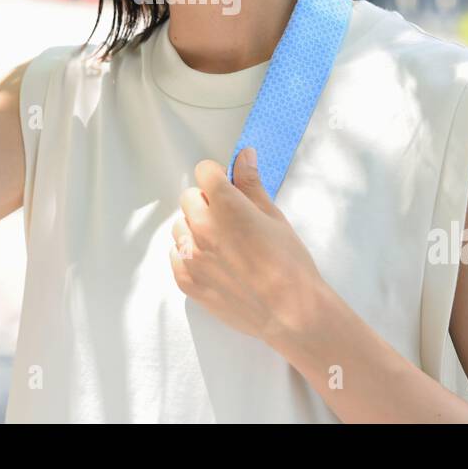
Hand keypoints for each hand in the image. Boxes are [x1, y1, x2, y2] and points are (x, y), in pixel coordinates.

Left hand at [169, 147, 326, 345]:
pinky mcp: (187, 281)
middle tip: (230, 219)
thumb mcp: (274, 217)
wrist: (291, 313)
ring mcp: (191, 256)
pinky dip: (190, 254)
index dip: (218, 176)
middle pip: (189, 198)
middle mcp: (202, 228)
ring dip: (195, 228)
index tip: (229, 187)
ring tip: (223, 244)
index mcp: (226, 206)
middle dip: (207, 202)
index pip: (204, 172)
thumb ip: (251, 184)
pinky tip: (214, 263)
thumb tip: (243, 155)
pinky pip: (176, 255)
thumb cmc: (290, 263)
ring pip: (180, 226)